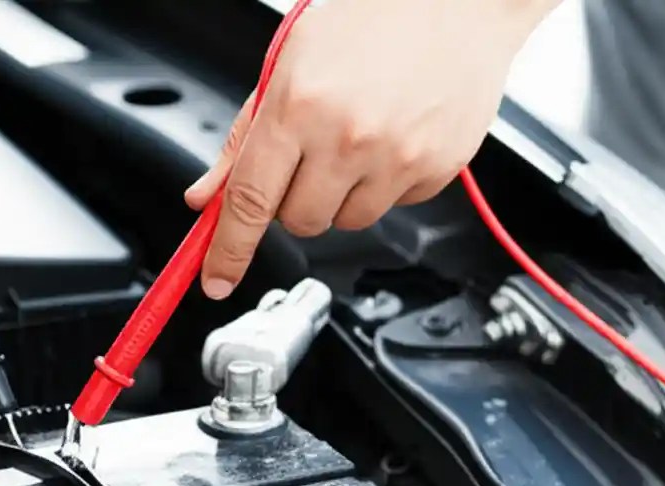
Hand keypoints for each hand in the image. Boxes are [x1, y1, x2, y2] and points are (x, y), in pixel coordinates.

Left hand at [184, 0, 557, 298]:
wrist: (457, 0)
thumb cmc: (369, 20)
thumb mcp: (286, 66)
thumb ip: (243, 139)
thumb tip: (207, 197)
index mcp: (299, 108)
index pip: (250, 202)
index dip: (229, 251)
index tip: (216, 280)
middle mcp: (348, 137)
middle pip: (298, 222)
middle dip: (293, 201)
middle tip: (308, 155)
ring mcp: (398, 157)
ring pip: (346, 221)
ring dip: (340, 195)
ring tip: (356, 139)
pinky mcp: (438, 168)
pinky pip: (394, 206)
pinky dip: (385, 184)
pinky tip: (393, 137)